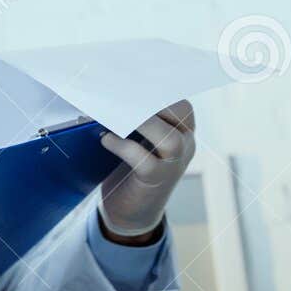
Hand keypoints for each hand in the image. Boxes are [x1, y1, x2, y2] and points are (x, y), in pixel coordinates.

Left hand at [98, 100, 195, 240]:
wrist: (130, 211)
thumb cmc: (129, 168)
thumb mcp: (135, 138)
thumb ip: (131, 119)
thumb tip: (106, 95)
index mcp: (181, 129)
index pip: (180, 103)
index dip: (159, 90)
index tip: (132, 79)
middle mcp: (184, 144)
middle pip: (181, 114)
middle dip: (153, 102)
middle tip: (122, 95)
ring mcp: (174, 164)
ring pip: (171, 139)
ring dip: (142, 124)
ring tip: (115, 117)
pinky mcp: (156, 181)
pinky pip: (146, 162)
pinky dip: (124, 147)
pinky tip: (106, 139)